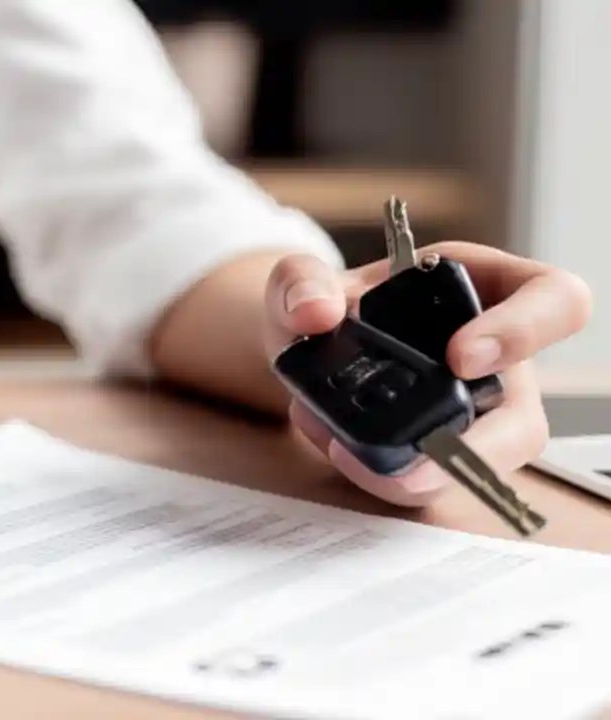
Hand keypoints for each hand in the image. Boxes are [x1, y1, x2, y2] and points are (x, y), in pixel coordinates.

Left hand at [264, 242, 592, 505]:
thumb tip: (315, 313)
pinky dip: (379, 477)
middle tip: (407, 466)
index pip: (555, 300)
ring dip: (413, 474)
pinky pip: (430, 483)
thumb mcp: (304, 280)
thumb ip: (301, 282)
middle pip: (525, 419)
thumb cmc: (329, 302)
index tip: (462, 357)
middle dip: (471, 452)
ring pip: (480, 468)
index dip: (524, 331)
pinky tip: (334, 448)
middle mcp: (494, 360)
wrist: (301, 346)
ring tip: (339, 448)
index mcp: (485, 290)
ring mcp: (473, 414)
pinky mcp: (440, 454)